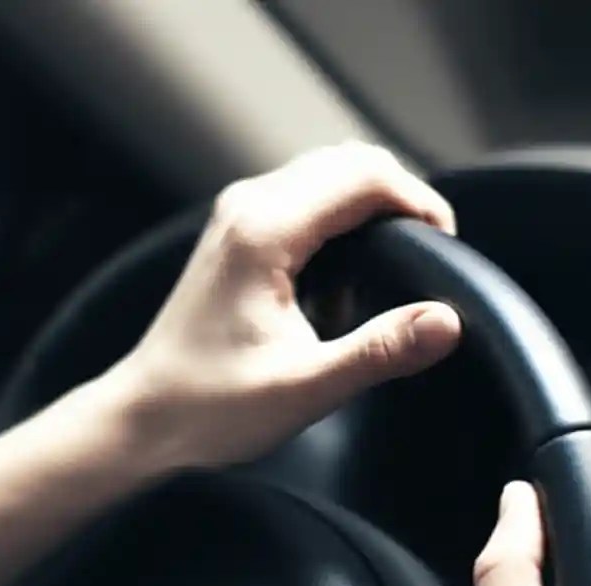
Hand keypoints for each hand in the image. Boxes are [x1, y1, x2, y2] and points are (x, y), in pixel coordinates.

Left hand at [79, 142, 461, 476]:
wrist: (143, 418)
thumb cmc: (209, 407)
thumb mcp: (305, 388)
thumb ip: (380, 351)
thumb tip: (447, 321)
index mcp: (264, 231)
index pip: (365, 176)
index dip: (420, 203)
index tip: (447, 250)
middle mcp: (249, 206)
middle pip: (352, 161)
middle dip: (403, 199)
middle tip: (430, 258)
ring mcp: (240, 214)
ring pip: (331, 173)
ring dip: (373, 207)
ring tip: (394, 268)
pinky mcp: (239, 232)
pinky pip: (309, 197)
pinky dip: (344, 220)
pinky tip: (349, 279)